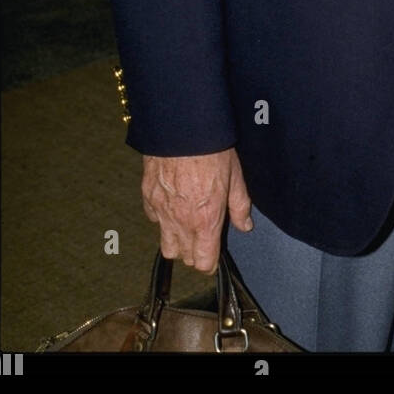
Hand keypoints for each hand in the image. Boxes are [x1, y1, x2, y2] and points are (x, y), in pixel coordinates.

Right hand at [141, 147, 252, 273]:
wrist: (181, 130)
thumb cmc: (212, 151)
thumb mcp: (235, 178)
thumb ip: (240, 207)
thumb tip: (245, 226)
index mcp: (205, 221)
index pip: (203, 263)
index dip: (211, 263)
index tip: (215, 256)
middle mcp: (181, 222)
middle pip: (185, 257)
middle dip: (196, 252)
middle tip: (205, 236)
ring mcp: (161, 211)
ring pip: (166, 244)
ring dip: (177, 241)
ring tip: (188, 225)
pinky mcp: (148, 197)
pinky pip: (154, 220)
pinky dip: (162, 218)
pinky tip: (173, 204)